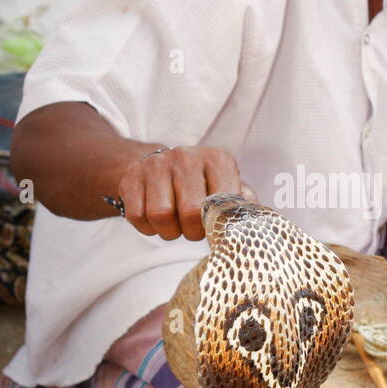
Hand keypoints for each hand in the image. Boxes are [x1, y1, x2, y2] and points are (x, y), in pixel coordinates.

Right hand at [118, 145, 257, 241]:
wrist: (157, 166)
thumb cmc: (200, 184)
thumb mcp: (226, 187)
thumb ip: (242, 203)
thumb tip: (255, 222)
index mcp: (217, 159)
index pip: (222, 204)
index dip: (217, 224)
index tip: (213, 224)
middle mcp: (186, 155)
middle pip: (190, 212)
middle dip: (192, 232)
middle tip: (193, 229)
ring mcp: (156, 164)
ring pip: (161, 215)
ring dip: (169, 231)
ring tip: (175, 224)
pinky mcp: (131, 176)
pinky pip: (138, 216)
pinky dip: (148, 228)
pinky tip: (155, 220)